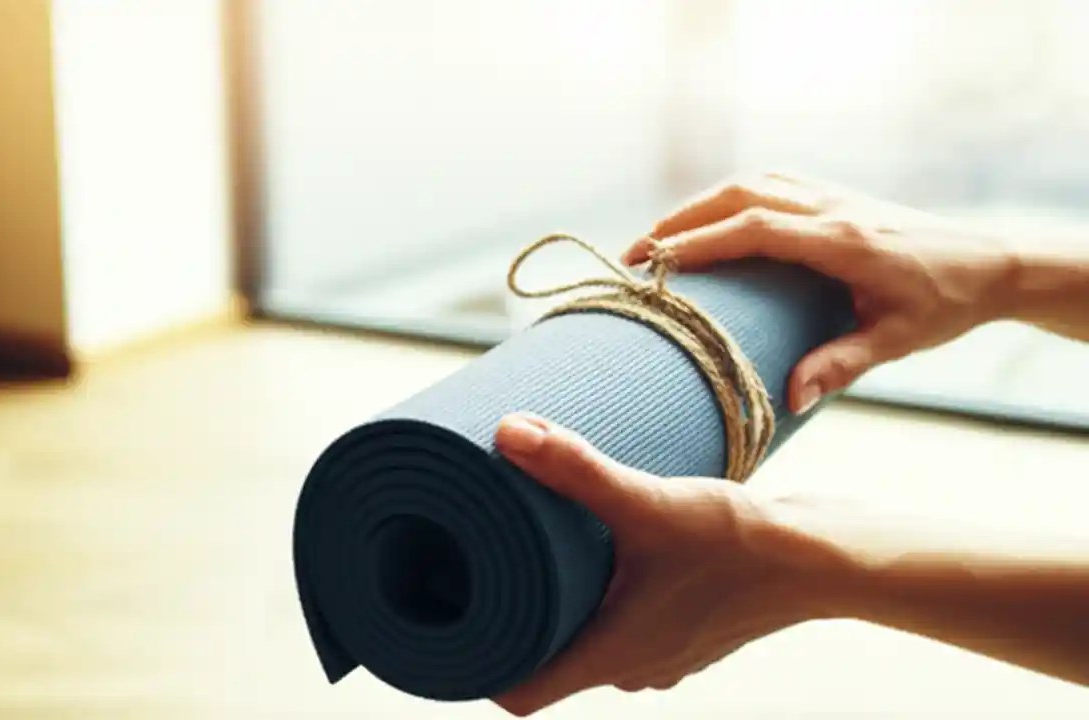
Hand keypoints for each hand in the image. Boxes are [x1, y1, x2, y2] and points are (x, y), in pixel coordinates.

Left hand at [491, 413, 847, 715]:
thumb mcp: (648, 503)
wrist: (826, 560)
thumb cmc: (740, 546)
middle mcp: (629, 668)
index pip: (516, 692)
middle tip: (473, 565)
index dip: (474, 667)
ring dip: (554, 604)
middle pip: (544, 663)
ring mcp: (661, 654)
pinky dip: (595, 597)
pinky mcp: (684, 629)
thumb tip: (509, 432)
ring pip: (583, 641)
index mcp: (608, 658)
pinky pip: (620, 624)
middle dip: (507, 620)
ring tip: (523, 550)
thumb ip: (576, 470)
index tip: (446, 621)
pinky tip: (591, 554)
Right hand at [623, 173, 1019, 412]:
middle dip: (680, 220)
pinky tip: (709, 222)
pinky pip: (768, 183)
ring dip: (699, 205)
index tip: (653, 261)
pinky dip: (727, 197)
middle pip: (739, 194)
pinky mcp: (834, 195)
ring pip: (750, 182)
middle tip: (634, 253)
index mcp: (844, 241)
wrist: (992, 262)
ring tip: (660, 238)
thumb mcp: (896, 343)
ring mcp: (833, 194)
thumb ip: (841, 365)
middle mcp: (833, 208)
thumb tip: (789, 397)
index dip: (699, 241)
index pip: (755, 229)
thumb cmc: (945, 305)